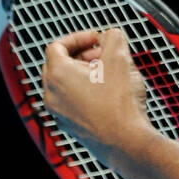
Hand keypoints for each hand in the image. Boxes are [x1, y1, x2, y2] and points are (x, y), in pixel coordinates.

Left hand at [41, 28, 150, 158]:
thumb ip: (114, 38)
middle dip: (83, 56)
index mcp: (58, 75)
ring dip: (85, 75)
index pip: (57, 45)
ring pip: (66, 85)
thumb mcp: (121, 60)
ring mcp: (59, 112)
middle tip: (104, 56)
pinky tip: (108, 96)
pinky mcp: (70, 126)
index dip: (78, 37)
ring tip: (109, 76)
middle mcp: (52, 94)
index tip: (95, 39)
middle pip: (59, 65)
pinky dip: (86, 93)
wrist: (126, 143)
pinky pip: (72, 102)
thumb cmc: (119, 106)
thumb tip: (112, 35)